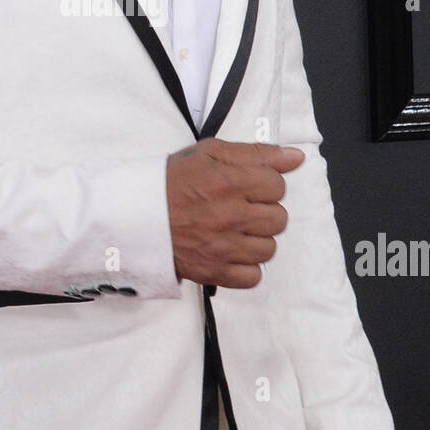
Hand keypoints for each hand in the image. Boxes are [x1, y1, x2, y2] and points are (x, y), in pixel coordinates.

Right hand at [165, 138, 303, 287]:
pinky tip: (231, 252)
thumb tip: (296, 157)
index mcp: (228, 182)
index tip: (247, 186)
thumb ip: (255, 153)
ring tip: (234, 230)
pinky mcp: (214, 272)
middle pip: (278, 218)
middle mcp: (229, 215)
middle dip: (263, 211)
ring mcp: (223, 247)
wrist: (133, 215)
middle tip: (240, 207)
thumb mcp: (209, 153)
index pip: (278, 185)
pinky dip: (245, 266)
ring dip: (256, 239)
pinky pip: (253, 276)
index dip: (264, 183)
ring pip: (269, 248)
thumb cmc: (171, 181)